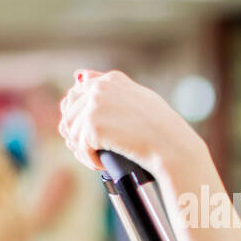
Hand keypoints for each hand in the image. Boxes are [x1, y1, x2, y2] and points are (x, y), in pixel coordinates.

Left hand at [58, 69, 198, 175]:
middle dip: (76, 134)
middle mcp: (100, 88)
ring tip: (95, 158)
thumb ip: (111, 87)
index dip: (76, 115)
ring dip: (81, 149)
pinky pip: (80, 147)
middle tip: (89, 150)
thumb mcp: (139, 96)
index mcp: (111, 80)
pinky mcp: (93, 126)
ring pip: (71, 132)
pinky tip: (100, 163)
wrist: (170, 144)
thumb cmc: (161, 126)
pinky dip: (89, 159)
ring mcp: (95, 106)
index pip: (77, 93)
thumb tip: (80, 76)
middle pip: (69, 114)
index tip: (84, 132)